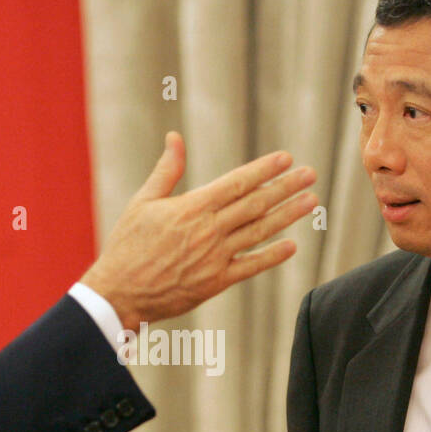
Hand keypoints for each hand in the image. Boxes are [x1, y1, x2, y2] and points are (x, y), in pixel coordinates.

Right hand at [81, 132, 316, 329]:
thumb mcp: (143, 202)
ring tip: (311, 201)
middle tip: (310, 174)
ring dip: (287, 215)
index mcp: (191, 207)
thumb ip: (166, 170)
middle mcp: (208, 230)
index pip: (237, 182)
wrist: (120, 293)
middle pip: (256, 204)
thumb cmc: (127, 246)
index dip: (264, 169)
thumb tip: (175, 137)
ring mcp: (214, 257)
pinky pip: (250, 266)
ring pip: (259, 232)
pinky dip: (272, 256)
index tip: (286, 159)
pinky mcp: (215, 282)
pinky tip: (291, 245)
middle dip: (286, 187)